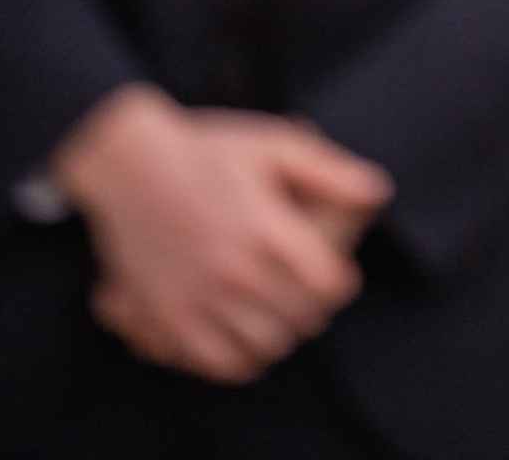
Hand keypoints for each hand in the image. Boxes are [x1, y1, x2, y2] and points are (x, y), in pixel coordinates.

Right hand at [52, 86, 391, 383]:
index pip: (328, 286)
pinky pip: (218, 363)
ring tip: (274, 311)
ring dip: (278, 333)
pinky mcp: (167, 319)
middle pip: (300, 321)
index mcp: (266, 229)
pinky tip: (241, 332)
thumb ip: (329, 172)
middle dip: (310, 307)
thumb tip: (378, 192)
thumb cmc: (209, 150)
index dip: (338, 281)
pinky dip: (239, 357)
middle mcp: (235, 271)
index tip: (332, 272)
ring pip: (264, 348)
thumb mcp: (274, 145)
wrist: (130, 165)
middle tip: (303, 291)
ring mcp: (199, 299)